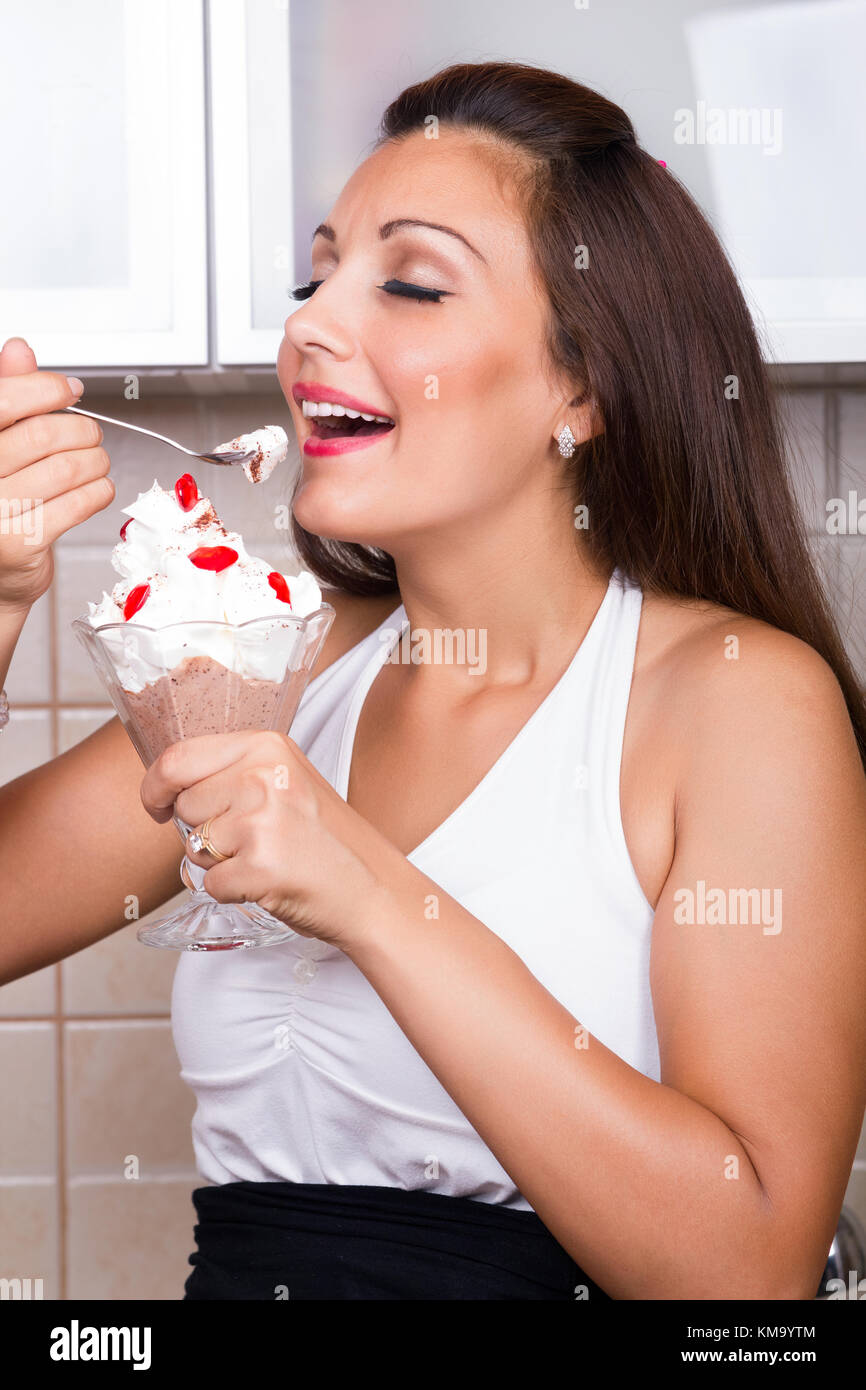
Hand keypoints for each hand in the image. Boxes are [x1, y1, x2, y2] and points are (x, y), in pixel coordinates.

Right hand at [0, 337, 113, 613]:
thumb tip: (19, 349)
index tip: (70, 390)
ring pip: (68, 468)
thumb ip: (7, 396)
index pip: (5, 401)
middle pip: (43, 434)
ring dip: (95, 460)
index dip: (46, 388)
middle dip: (80, 429)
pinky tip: (97, 488)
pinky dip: (99, 491)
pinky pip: (79, 502)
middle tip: (90, 434)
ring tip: (96, 462)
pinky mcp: (22, 542)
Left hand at [139, 729, 395, 949]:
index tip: (156, 804)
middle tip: (251, 839)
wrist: (372, 888)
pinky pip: (210, 884)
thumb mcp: (285, 779)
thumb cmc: (325, 839)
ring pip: (193, 847)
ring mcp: (262, 821)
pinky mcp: (261, 866)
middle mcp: (263, 776)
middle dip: (202, 829)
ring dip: (219, 863)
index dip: (156, 787)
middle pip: (183, 805)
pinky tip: (270, 882)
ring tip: (266, 858)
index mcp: (266, 745)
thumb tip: (165, 783)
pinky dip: (233, 892)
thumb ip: (233, 771)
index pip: (177, 758)